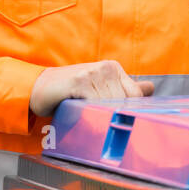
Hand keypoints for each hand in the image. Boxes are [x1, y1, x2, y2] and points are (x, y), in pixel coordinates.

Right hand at [29, 60, 154, 117]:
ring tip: (85, 115)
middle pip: (124, 102)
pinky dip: (88, 113)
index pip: (136, 95)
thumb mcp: (99, 88)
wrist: (38, 88)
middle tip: (97, 121)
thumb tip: (150, 89)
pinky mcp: (80, 80)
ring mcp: (93, 72)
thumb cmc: (70, 92)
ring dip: (98, 116)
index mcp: (114, 69)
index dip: (129, 111)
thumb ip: (123, 89)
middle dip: (112, 116)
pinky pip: (94, 103)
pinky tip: (78, 112)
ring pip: (110, 105)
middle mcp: (107, 68)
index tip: (119, 121)